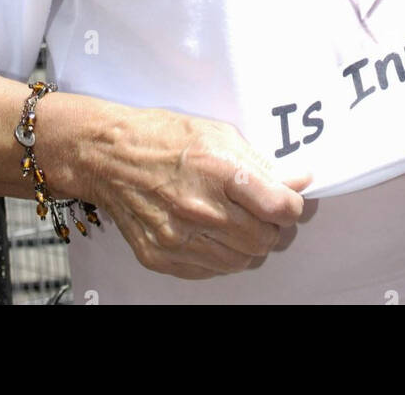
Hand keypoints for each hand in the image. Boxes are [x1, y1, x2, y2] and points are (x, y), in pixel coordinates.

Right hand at [84, 104, 311, 279]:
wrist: (109, 156)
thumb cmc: (162, 138)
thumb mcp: (218, 134)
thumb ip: (260, 162)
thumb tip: (295, 182)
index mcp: (219, 170)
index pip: (279, 206)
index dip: (294, 206)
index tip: (291, 201)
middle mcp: (200, 208)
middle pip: (265, 239)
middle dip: (274, 227)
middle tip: (267, 213)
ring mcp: (179, 237)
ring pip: (242, 261)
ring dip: (249, 244)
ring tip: (239, 222)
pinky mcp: (163, 257)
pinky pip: (212, 271)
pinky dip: (222, 256)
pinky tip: (214, 233)